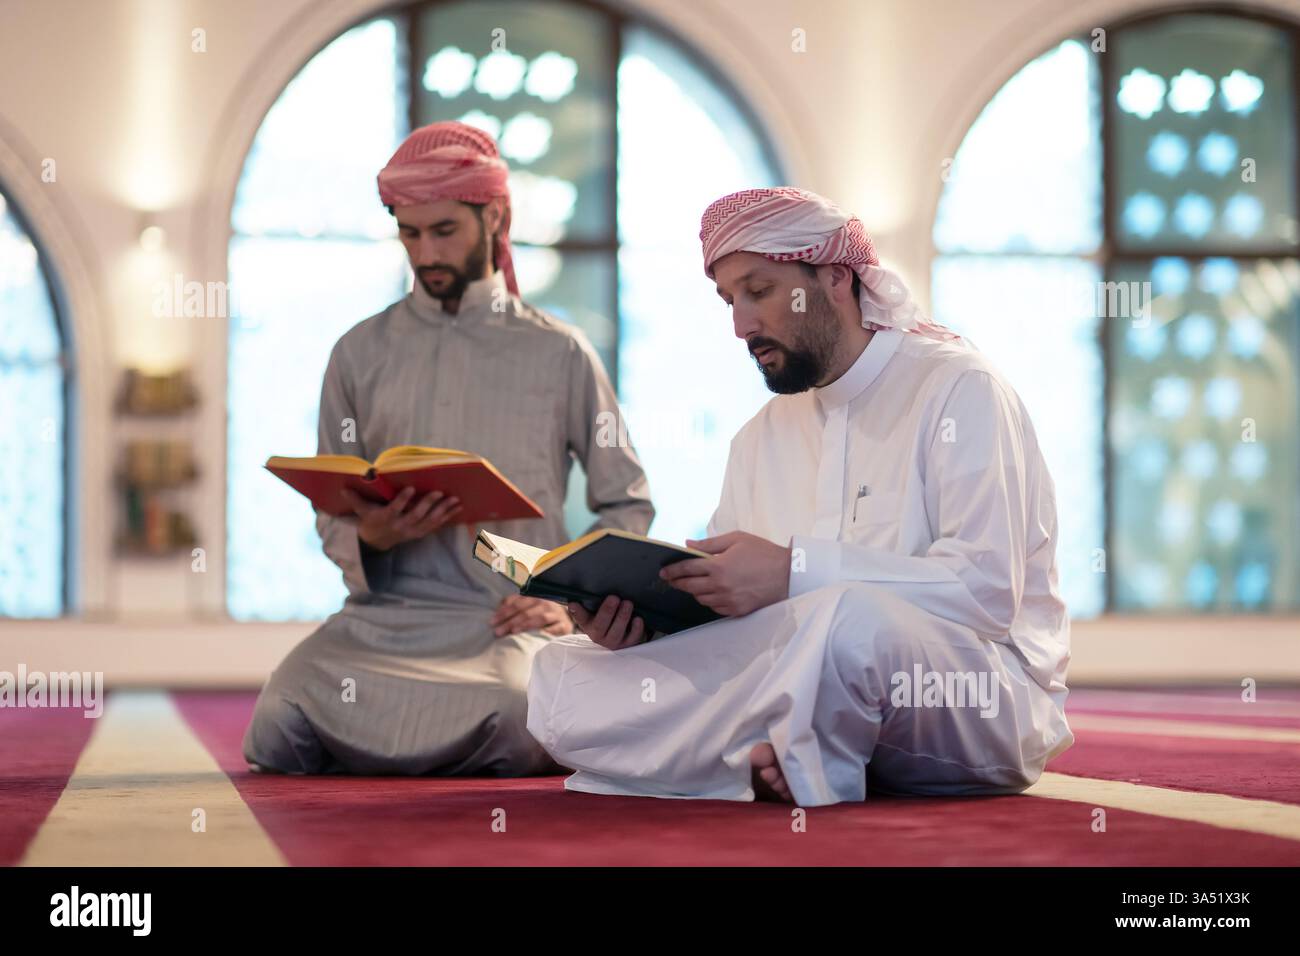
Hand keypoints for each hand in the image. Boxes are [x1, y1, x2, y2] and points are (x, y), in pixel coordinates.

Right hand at [340, 485, 461, 551]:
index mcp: (385, 518)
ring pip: (429, 521)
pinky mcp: (420, 533)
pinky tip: (457, 508)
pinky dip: (447, 516)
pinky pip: (435, 525)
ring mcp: (412, 531)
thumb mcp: (361, 511)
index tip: (410, 489)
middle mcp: (400, 526)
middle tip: (439, 492)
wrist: (376, 542)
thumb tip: (343, 487)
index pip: (394, 509)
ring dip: (443, 510)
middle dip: (428, 504)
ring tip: (455, 499)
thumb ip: (355, 499)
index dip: (402, 500)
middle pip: (416, 515)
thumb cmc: (370, 520)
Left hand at [491, 595, 573, 636]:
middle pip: (525, 611)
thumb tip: (497, 610)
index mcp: (534, 599)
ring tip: (513, 632)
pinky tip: (536, 637)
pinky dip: (545, 632)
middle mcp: (544, 604)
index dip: (504, 612)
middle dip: (510, 621)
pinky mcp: (564, 626)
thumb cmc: (542, 616)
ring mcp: (555, 614)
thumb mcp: (528, 609)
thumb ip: (513, 607)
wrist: (566, 619)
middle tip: (498, 631)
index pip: (517, 603)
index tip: (492, 622)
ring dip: (525, 625)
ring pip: (539, 618)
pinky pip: (555, 628)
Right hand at [567, 596, 646, 650]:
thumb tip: (573, 603)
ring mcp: (614, 642)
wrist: (623, 637)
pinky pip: (633, 638)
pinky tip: (638, 619)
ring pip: (617, 632)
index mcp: (589, 626)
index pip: (580, 618)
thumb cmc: (608, 621)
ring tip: (627, 603)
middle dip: (607, 611)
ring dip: (622, 617)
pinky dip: (637, 629)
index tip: (573, 603)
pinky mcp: (629, 645)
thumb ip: (587, 607)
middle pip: (600, 626)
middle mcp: (599, 637)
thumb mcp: (596, 614)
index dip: (576, 612)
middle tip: (614, 598)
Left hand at [659, 531, 790, 616]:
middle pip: (689, 586)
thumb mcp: (736, 539)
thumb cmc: (763, 553)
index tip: (664, 571)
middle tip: (671, 579)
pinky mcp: (736, 610)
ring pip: (701, 599)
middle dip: (677, 582)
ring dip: (693, 591)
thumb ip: (710, 544)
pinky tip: (710, 593)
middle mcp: (720, 586)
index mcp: (718, 566)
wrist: (787, 574)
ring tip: (691, 584)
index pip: (686, 569)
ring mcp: (728, 600)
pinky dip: (709, 600)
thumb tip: (688, 545)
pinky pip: (714, 608)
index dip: (672, 570)